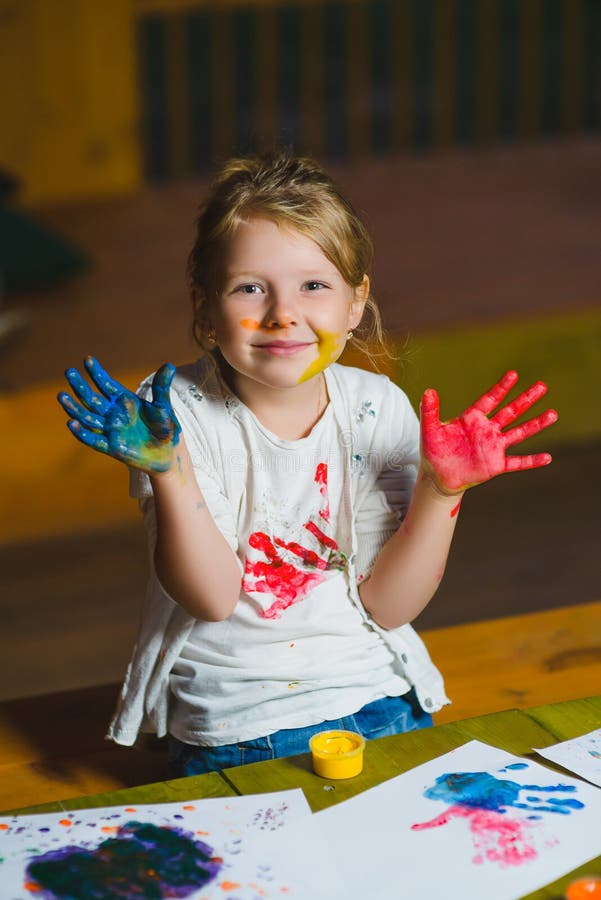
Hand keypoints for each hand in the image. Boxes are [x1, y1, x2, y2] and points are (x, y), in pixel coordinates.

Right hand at [58, 356, 180, 472]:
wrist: (169, 453)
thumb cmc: (165, 427)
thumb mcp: (163, 406)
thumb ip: (161, 387)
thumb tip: (169, 365)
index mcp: (124, 401)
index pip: (107, 384)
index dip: (97, 373)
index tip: (88, 360)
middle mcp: (114, 414)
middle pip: (92, 398)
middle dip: (80, 386)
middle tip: (69, 372)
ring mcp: (111, 430)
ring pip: (88, 417)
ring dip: (74, 408)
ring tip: (62, 396)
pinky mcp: (112, 447)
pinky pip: (93, 439)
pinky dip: (82, 432)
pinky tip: (71, 423)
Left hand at [420, 370, 557, 493]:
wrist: (438, 476)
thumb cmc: (433, 451)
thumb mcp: (430, 430)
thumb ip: (429, 411)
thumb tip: (428, 391)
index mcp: (472, 419)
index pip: (490, 400)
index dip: (501, 388)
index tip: (513, 374)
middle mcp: (487, 430)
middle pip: (511, 412)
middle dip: (526, 399)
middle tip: (542, 386)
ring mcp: (494, 447)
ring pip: (519, 433)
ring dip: (535, 424)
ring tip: (553, 414)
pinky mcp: (496, 465)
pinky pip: (517, 463)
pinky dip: (531, 461)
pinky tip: (547, 458)